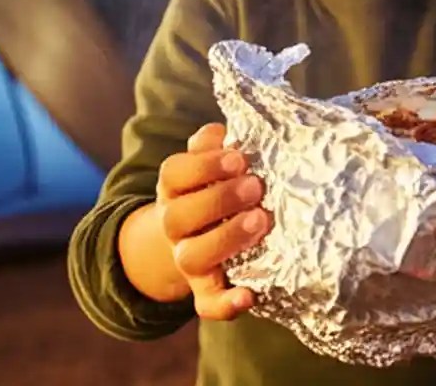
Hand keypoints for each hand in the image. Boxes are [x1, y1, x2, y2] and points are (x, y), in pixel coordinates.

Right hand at [156, 123, 270, 319]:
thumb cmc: (213, 188)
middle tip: (255, 188)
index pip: (174, 173)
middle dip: (219, 200)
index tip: (239, 158)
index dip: (203, 165)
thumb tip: (224, 131)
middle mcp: (174, 224)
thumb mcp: (208, 163)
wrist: (194, 235)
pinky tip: (249, 296)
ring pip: (192, 256)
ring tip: (261, 221)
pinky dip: (225, 304)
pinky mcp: (203, 289)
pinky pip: (206, 304)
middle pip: (179, 215)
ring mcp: (186, 258)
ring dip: (225, 239)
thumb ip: (213, 145)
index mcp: (174, 188)